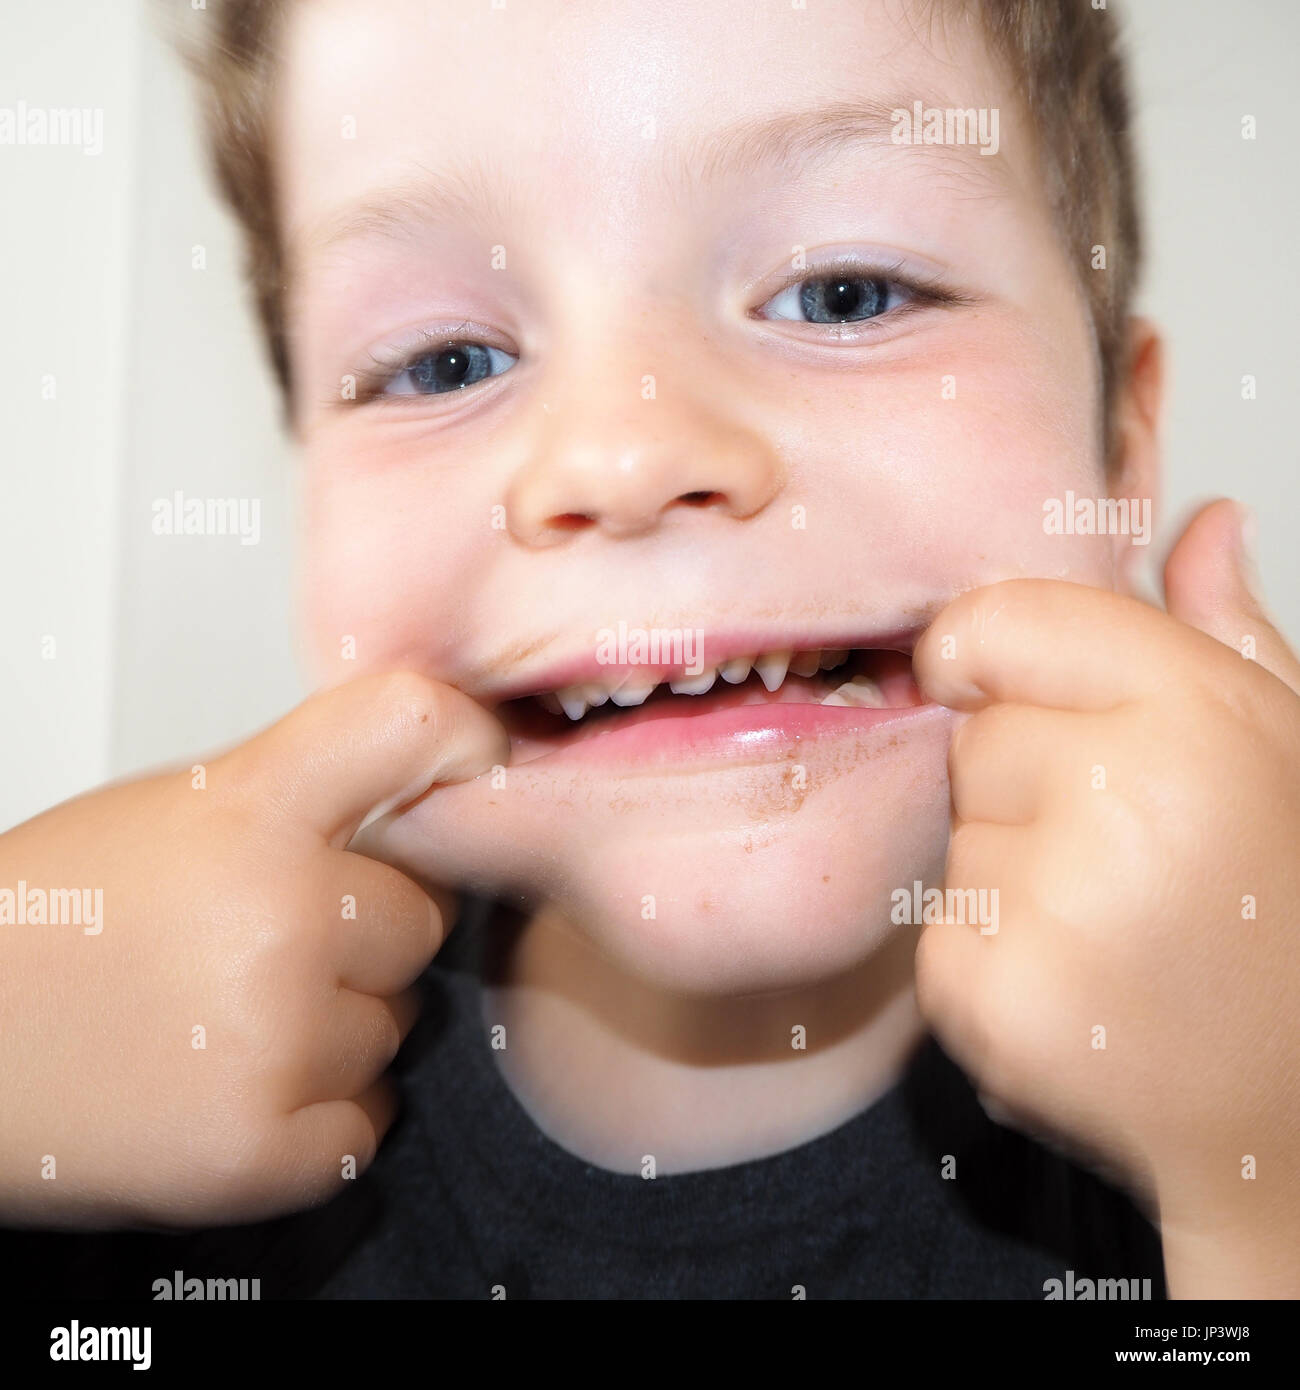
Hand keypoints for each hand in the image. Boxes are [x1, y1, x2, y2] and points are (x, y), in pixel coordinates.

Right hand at [0, 672, 507, 1229]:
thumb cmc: (49, 925)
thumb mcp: (170, 811)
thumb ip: (300, 787)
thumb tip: (422, 773)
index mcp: (247, 810)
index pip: (405, 724)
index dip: (459, 737)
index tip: (473, 756)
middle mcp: (278, 914)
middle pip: (423, 917)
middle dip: (367, 934)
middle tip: (269, 944)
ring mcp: (274, 1036)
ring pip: (396, 1025)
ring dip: (335, 1028)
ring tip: (229, 1019)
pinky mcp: (258, 1149)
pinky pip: (369, 1122)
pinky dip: (319, 1115)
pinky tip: (239, 1081)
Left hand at [912, 499, 1299, 1296]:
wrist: (1290, 1113)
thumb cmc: (1285, 912)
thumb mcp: (1287, 748)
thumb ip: (1228, 633)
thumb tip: (1206, 524)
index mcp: (1197, 715)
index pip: (1001, 621)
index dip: (986, 651)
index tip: (996, 681)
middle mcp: (1125, 802)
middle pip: (972, 734)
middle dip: (1023, 779)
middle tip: (1121, 848)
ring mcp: (1052, 909)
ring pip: (951, 830)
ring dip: (1006, 869)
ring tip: (1107, 920)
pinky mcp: (989, 999)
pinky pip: (932, 925)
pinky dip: (982, 954)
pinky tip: (1071, 980)